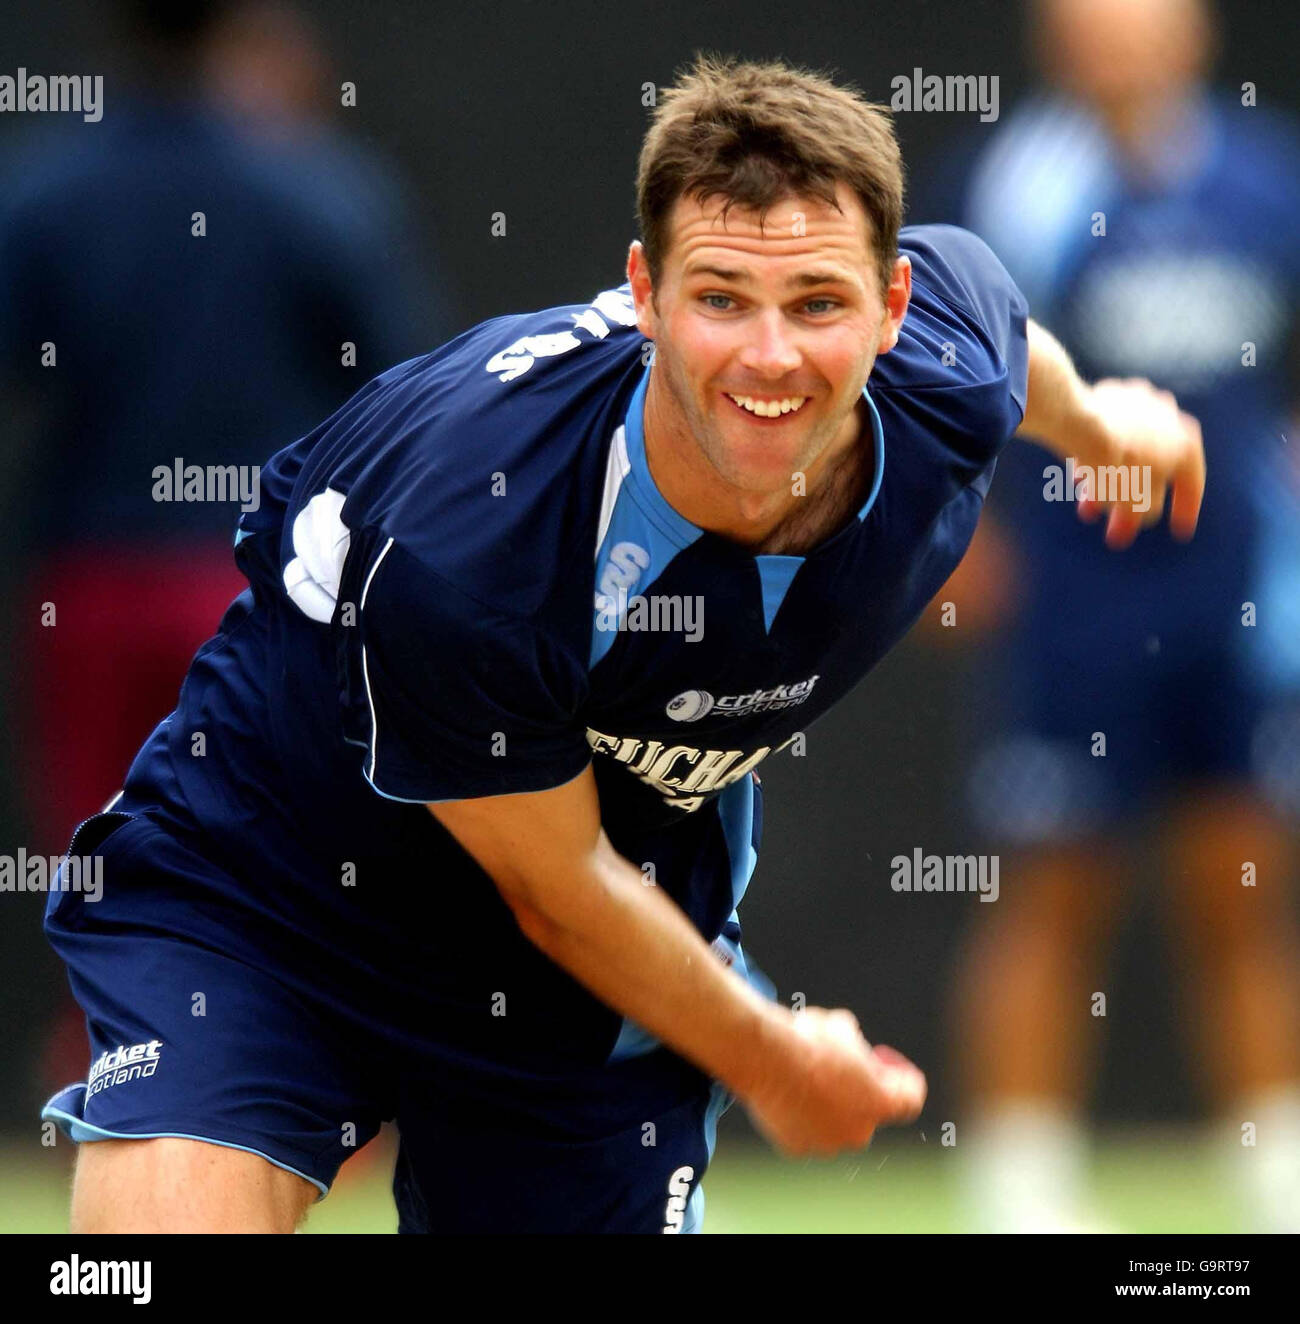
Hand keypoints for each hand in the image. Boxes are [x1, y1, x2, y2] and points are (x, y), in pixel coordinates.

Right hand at [740, 1006, 926, 1157]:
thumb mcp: (843, 1026)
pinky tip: (787, 1089)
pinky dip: (801, 1114)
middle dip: (859, 1090)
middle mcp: (859, 1132)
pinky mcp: (796, 1146)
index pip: (911, 1098)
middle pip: (869, 1112)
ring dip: (829, 1104)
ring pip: (835, 1124)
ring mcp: (826, 1144)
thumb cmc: (809, 1039)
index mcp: (881, 1103)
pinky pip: (805, 1130)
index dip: (902, 1076)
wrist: (767, 1058)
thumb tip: (850, 1046)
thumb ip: (856, 1045)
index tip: (885, 1061)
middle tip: (840, 1066)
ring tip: (806, 1074)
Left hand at [1073, 377, 1204, 549]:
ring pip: (1126, 451)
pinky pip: (1108, 434)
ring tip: (1087, 510)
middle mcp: (1170, 416)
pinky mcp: (1109, 394)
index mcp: (1187, 441)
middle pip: (1151, 469)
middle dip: (1131, 503)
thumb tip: (1144, 509)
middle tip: (1115, 529)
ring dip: (1108, 484)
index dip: (1186, 510)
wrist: (1081, 423)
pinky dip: (1098, 458)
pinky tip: (1079, 478)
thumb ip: (1148, 509)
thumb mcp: (1138, 503)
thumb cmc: (1114, 465)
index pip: (1192, 483)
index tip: (1181, 532)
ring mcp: (1140, 401)